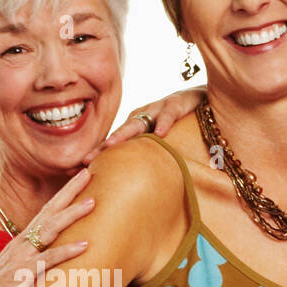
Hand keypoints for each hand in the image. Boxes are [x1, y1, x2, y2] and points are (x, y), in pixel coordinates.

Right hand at [0, 169, 95, 286]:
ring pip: (51, 230)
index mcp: (22, 241)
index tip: (79, 178)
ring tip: (92, 202)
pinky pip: (48, 260)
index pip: (46, 212)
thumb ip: (35, 261)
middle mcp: (22, 244)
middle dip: (69, 191)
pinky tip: (84, 245)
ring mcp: (22, 257)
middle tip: (88, 172)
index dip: (62, 195)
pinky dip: (66, 251)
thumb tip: (55, 258)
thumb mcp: (18, 271)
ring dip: (72, 215)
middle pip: (49, 211)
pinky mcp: (23, 275)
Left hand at [81, 88, 205, 160]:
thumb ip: (148, 158)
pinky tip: (160, 133)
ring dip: (124, 133)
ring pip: (139, 121)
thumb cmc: (180, 124)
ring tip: (111, 144)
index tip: (82, 169)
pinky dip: (165, 122)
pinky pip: (170, 113)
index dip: (99, 153)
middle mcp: (143, 116)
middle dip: (102, 146)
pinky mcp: (178, 103)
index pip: (115, 141)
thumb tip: (131, 186)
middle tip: (87, 159)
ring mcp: (158, 108)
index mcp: (137, 125)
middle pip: (119, 133)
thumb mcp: (161, 140)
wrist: (204, 99)